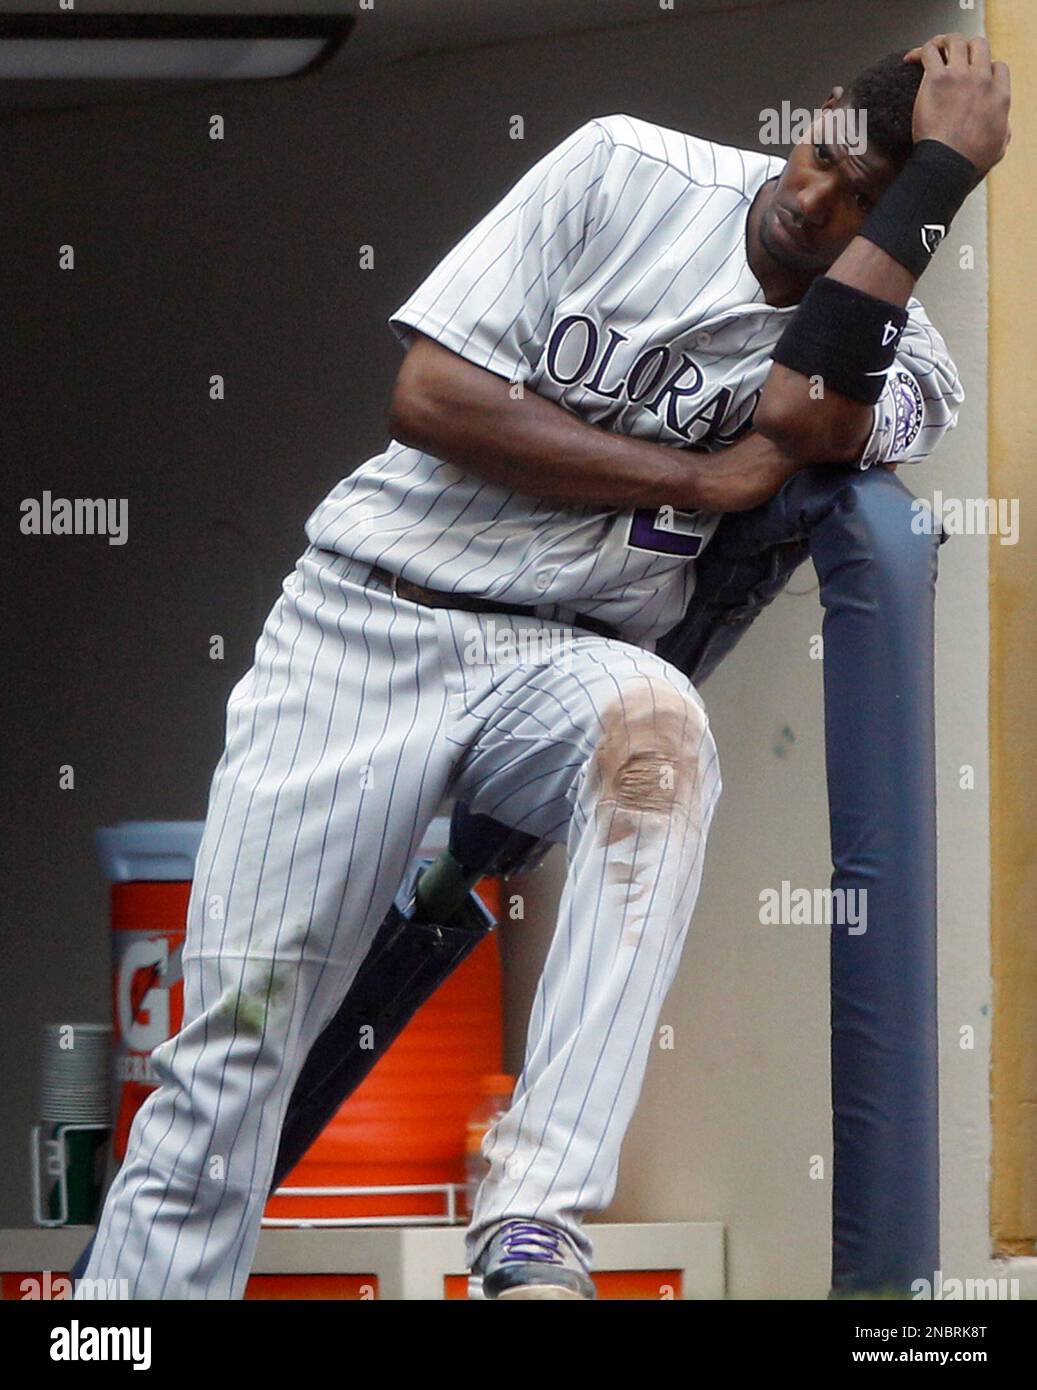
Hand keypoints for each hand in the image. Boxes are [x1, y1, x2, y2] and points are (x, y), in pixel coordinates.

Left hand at [904, 34, 1011, 177]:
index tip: (974, 74)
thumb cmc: (969, 162)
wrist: (947, 164)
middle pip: (979, 46)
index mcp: (1000, 95)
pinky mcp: (937, 79)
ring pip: (955, 42)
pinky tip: (912, 58)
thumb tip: (1003, 124)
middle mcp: (982, 80)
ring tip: (932, 50)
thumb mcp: (999, 146)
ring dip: (943, 42)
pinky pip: (930, 52)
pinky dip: (921, 51)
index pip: (998, 66)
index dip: (986, 67)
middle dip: (966, 48)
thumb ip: (1003, 129)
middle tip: (952, 56)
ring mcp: (960, 76)